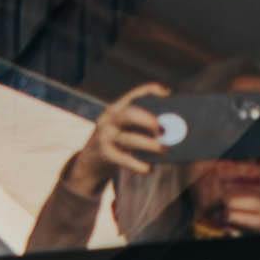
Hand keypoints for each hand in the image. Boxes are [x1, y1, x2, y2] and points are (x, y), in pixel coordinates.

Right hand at [64, 87, 173, 210]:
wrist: (89, 162)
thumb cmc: (117, 143)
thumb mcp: (124, 128)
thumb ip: (141, 126)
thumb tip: (170, 131)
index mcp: (117, 108)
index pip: (134, 95)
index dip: (150, 91)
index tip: (166, 93)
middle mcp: (109, 119)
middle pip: (129, 114)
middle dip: (148, 120)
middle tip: (164, 129)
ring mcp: (105, 136)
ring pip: (129, 139)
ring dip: (149, 144)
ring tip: (164, 149)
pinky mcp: (104, 154)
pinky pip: (123, 159)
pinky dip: (137, 165)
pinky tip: (149, 168)